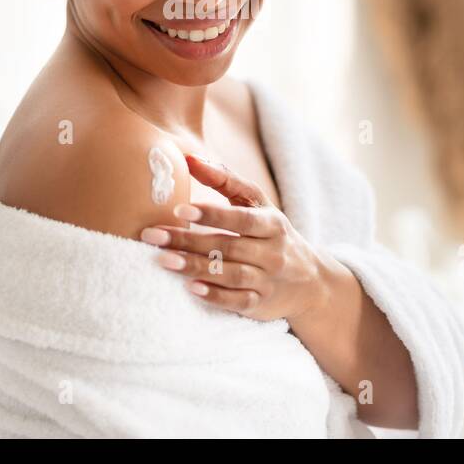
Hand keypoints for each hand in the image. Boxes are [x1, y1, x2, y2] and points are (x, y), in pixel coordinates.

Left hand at [138, 153, 329, 321]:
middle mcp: (272, 253)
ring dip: (195, 268)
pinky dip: (215, 296)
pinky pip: (237, 302)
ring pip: (230, 275)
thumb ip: (226, 181)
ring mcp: (267, 280)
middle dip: (188, 240)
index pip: (241, 219)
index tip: (180, 209)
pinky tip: (191, 288)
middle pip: (228, 246)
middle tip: (153, 235)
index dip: (212, 214)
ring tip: (163, 260)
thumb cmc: (272, 234)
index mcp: (272, 224)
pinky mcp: (260, 304)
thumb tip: (189, 158)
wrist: (310, 281)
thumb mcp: (258, 205)